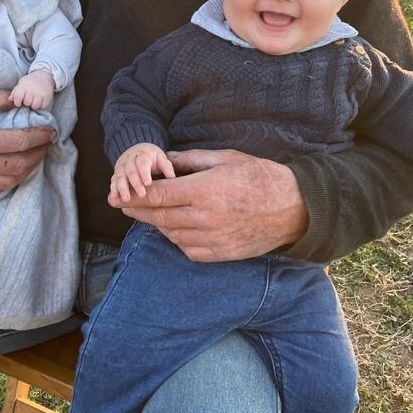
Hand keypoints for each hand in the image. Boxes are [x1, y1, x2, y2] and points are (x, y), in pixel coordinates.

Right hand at [0, 88, 53, 193]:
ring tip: (36, 155)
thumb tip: (21, 99)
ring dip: (29, 168)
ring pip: (12, 179)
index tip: (51, 131)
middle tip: (47, 143)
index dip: (40, 136)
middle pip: (22, 163)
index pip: (22, 141)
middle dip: (39, 153)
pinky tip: (17, 169)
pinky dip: (12, 179)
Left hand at [9, 70, 55, 109]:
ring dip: (34, 105)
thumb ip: (14, 92)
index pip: (17, 98)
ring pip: (35, 106)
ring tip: (34, 100)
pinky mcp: (47, 96)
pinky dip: (41, 105)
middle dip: (27, 102)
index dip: (17, 102)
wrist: (44, 75)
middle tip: (29, 98)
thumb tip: (9, 99)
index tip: (20, 102)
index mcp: (24, 85)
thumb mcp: (21, 83)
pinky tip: (40, 100)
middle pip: (26, 103)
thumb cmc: (30, 81)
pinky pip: (43, 107)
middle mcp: (32, 89)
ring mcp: (40, 93)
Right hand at [109, 143, 175, 203]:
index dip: (144, 173)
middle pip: (130, 170)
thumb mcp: (161, 159)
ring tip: (126, 199)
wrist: (137, 151)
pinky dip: (113, 190)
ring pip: (119, 176)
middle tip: (141, 194)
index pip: (142, 163)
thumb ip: (166, 167)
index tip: (148, 183)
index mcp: (142, 155)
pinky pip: (113, 182)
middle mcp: (129, 160)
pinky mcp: (115, 174)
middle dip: (135, 183)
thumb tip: (172, 177)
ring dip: (122, 188)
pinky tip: (114, 199)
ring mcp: (120, 167)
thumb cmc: (152, 158)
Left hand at [113, 149, 307, 261]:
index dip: (135, 196)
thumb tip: (165, 160)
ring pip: (171, 234)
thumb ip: (190, 160)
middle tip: (123, 205)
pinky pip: (187, 249)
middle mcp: (205, 217)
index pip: (158, 195)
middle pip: (158, 217)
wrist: (294, 209)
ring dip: (156, 224)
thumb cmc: (260, 177)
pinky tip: (175, 228)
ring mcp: (213, 239)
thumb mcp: (225, 158)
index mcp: (205, 190)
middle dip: (137, 211)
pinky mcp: (220, 254)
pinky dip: (176, 239)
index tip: (118, 195)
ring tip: (150, 213)